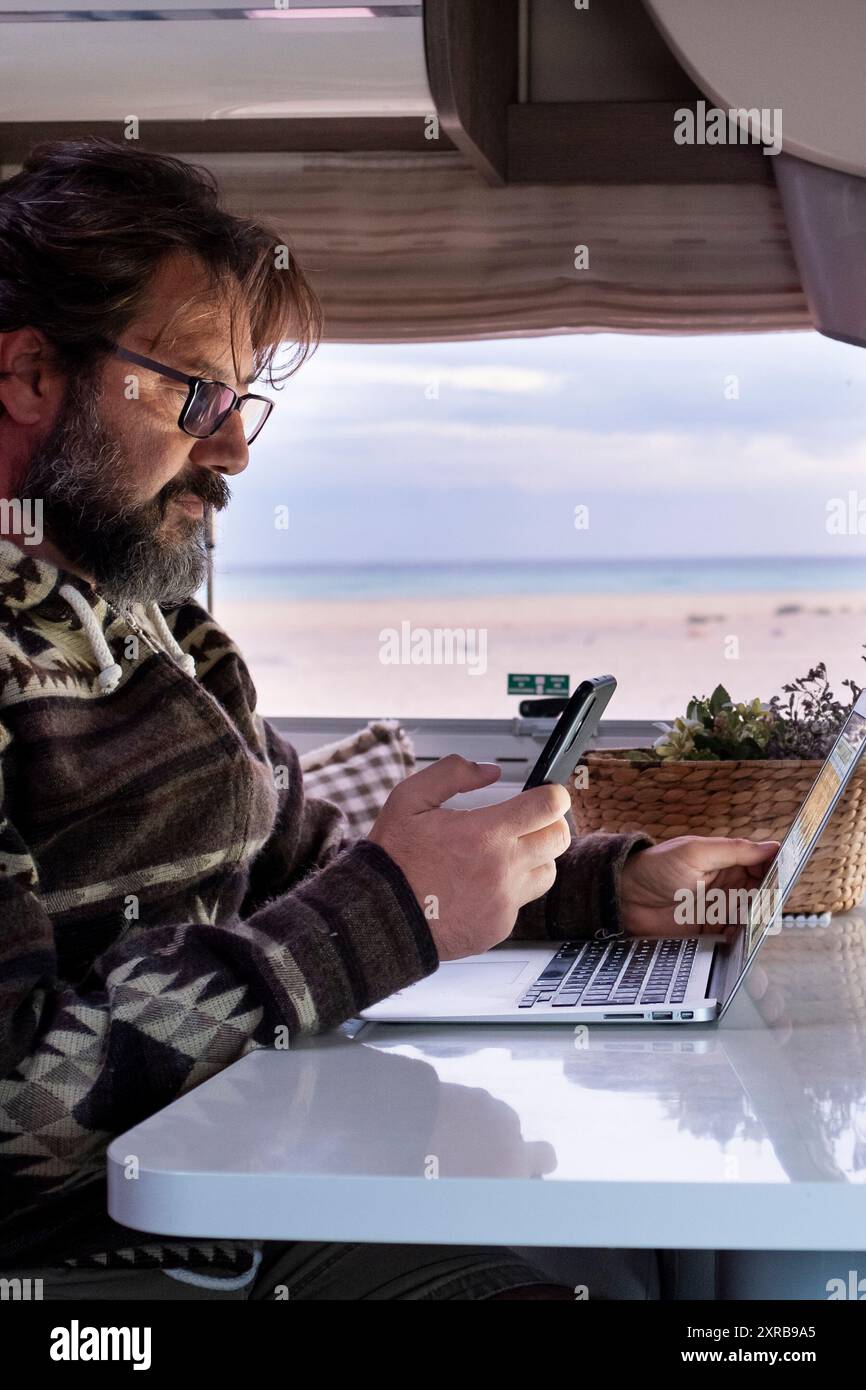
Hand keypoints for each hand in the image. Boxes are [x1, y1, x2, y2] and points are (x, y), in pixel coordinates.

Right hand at [368, 755, 570, 959]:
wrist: (381, 917)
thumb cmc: (393, 860)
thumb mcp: (409, 799)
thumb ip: (452, 774)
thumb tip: (489, 772)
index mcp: (485, 834)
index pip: (549, 806)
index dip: (552, 794)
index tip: (544, 795)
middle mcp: (503, 868)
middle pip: (559, 838)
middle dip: (548, 824)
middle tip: (527, 823)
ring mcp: (504, 901)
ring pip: (547, 872)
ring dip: (534, 859)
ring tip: (502, 856)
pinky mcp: (500, 926)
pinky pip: (521, 902)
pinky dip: (509, 891)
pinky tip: (479, 885)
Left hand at [618, 835, 778, 940]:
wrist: (623, 897)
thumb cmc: (656, 867)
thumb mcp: (696, 852)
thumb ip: (734, 850)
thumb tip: (771, 847)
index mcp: (724, 861)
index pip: (760, 865)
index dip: (774, 871)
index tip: (786, 879)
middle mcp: (724, 885)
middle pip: (759, 893)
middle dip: (769, 899)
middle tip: (774, 905)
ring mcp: (717, 909)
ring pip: (749, 916)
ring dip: (758, 920)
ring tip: (762, 924)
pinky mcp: (707, 931)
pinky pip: (732, 936)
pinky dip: (742, 939)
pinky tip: (747, 940)